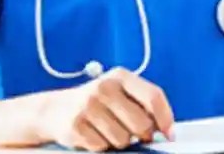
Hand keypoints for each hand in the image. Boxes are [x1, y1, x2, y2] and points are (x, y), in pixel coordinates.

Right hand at [40, 67, 174, 151]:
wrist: (55, 109)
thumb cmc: (98, 103)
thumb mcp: (120, 93)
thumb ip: (143, 105)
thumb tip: (166, 130)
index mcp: (120, 76)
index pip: (153, 96)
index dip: (165, 118)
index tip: (169, 134)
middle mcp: (104, 87)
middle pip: (141, 124)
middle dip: (143, 135)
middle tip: (135, 135)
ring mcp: (88, 106)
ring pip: (123, 140)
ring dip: (120, 142)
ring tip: (108, 130)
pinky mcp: (75, 125)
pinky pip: (102, 147)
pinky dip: (101, 146)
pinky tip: (93, 134)